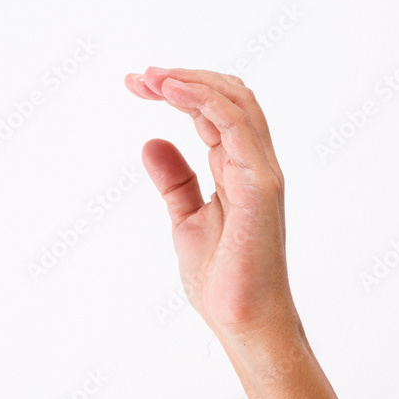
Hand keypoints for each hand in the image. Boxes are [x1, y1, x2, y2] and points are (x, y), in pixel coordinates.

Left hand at [124, 68, 297, 341]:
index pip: (214, 113)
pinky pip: (235, 126)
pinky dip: (203, 99)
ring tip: (151, 77)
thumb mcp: (186, 220)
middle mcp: (255, 164)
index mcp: (239, 171)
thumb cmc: (224, 280)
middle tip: (139, 77)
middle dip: (184, 78)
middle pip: (230, 97)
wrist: (243, 321)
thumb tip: (153, 143)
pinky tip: (171, 91)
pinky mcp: (260, 186)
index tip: (137, 84)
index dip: (178, 91)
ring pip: (236, 102)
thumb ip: (176, 181)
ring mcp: (261, 173)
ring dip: (191, 81)